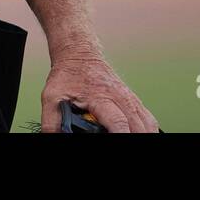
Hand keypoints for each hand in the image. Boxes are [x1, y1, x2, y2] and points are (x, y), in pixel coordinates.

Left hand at [40, 50, 158, 132]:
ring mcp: (130, 99)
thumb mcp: (51, 96)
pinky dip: (146, 130)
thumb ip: (52, 121)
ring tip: (132, 140)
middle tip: (124, 144)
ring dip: (143, 135)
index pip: (118, 122)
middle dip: (134, 138)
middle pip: (137, 126)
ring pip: (147, 124)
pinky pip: (148, 120)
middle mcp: (120, 97)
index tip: (118, 139)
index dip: (121, 135)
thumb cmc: (67, 76)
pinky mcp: (133, 101)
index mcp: (101, 97)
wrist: (79, 55)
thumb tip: (52, 137)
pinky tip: (137, 134)